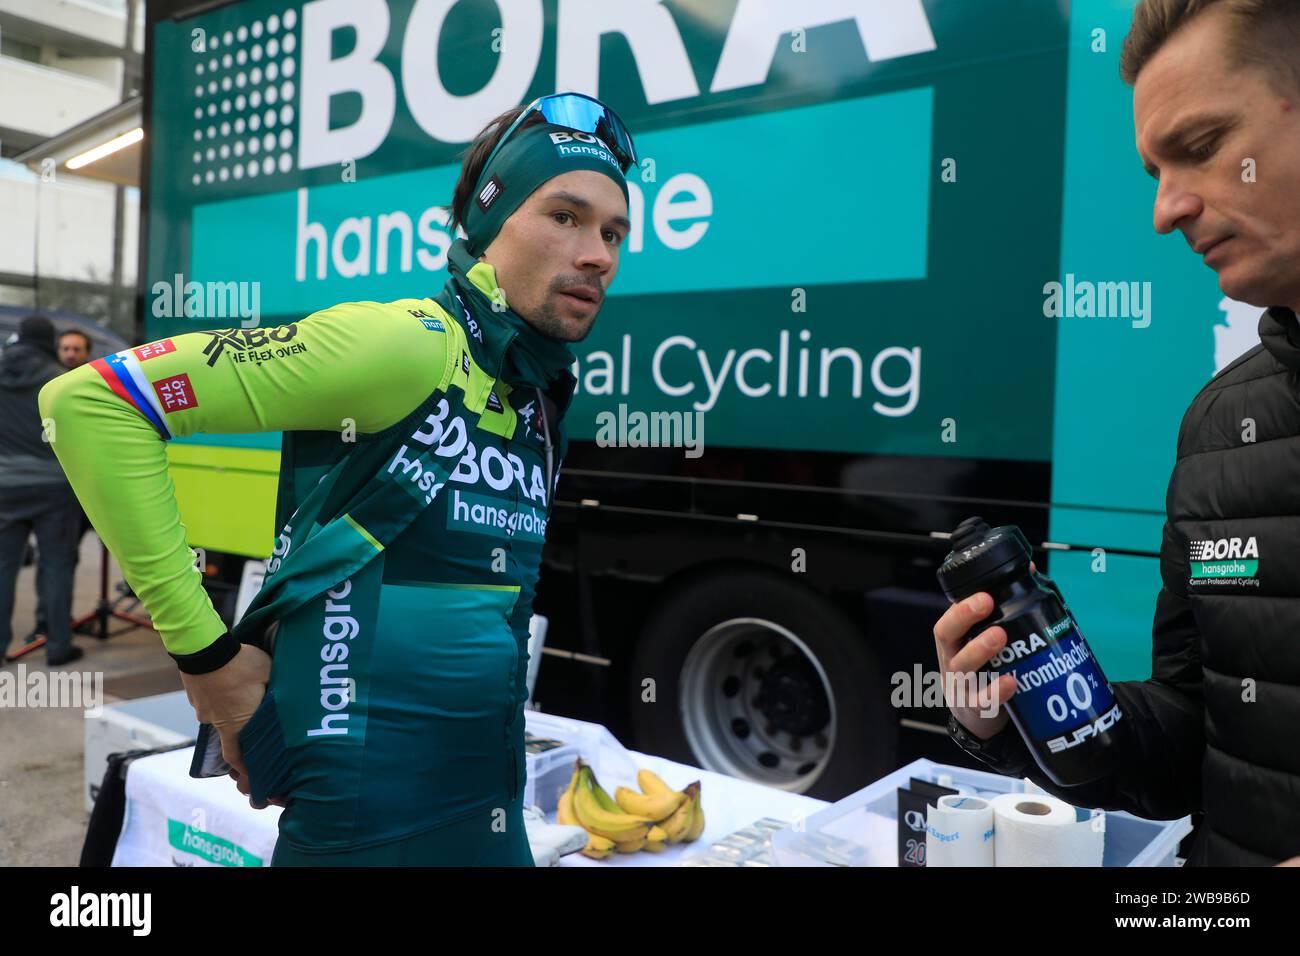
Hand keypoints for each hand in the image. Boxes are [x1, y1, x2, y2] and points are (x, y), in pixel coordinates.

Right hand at [178, 643, 284, 808]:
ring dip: (232, 727)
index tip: (254, 788)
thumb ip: (278, 691)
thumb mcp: (270, 676)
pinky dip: (222, 709)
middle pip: (230, 750)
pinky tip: (230, 697)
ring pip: (222, 726)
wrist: (204, 650)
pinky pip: (212, 709)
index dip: (248, 775)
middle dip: (238, 763)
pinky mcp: (197, 699)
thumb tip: (290, 699)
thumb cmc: (242, 664)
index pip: (242, 759)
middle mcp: (220, 723)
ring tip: (242, 722)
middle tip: (243, 772)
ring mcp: (206, 712)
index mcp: (239, 724)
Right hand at [932, 561, 1036, 739]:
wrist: (977, 718)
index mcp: (954, 642)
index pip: (948, 618)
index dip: (961, 605)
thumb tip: (1031, 571)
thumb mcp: (984, 643)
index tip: (984, 592)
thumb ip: (1003, 611)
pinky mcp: (975, 708)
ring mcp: (960, 685)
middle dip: (964, 617)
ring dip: (979, 649)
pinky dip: (997, 692)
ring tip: (1001, 636)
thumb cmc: (984, 672)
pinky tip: (1013, 683)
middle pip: (946, 635)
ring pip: (962, 666)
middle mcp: (951, 659)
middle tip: (987, 602)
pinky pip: (982, 701)